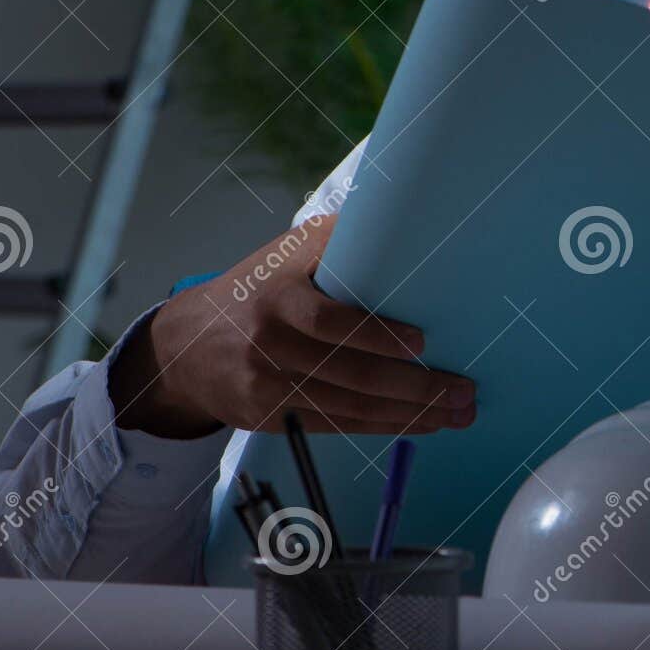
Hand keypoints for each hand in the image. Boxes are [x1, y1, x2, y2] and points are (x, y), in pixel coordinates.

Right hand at [110, 213, 476, 440]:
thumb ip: (339, 240)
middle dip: (415, 386)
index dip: (377, 336)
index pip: (329, 322)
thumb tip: (404, 222)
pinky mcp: (270, 418)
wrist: (187, 343)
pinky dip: (381, 426)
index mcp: (277, 297)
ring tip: (456, 412)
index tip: (421, 342)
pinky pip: (335, 426)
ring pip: (350, 408)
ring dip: (410, 415)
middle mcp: (269, 345)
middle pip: (350, 374)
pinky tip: (417, 423)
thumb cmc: (258, 287)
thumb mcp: (289, 252)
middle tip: (463, 390)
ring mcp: (267, 387)